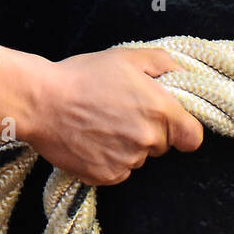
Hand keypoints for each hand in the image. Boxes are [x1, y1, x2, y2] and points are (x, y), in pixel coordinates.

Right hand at [0, 45, 204, 184]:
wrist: (41, 102)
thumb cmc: (83, 76)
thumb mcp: (128, 57)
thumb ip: (164, 64)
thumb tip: (181, 75)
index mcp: (160, 111)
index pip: (193, 137)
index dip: (183, 130)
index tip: (170, 124)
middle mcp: (147, 140)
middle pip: (161, 147)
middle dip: (148, 134)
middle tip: (121, 115)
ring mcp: (126, 161)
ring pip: (137, 160)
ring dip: (126, 148)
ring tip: (100, 126)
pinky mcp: (104, 176)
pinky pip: (116, 172)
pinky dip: (107, 161)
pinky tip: (90, 141)